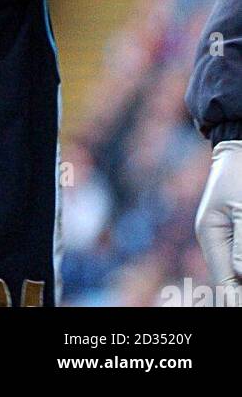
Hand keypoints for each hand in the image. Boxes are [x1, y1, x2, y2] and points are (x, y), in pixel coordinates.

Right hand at [195, 140, 241, 302]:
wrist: (241, 145)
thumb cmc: (241, 173)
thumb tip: (239, 275)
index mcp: (210, 235)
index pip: (224, 282)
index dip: (235, 299)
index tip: (237, 303)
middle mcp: (217, 241)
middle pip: (232, 280)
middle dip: (238, 288)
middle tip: (239, 294)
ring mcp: (228, 238)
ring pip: (237, 270)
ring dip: (240, 274)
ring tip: (239, 278)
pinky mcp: (238, 232)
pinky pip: (238, 256)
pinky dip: (241, 264)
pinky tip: (241, 267)